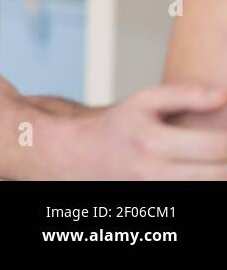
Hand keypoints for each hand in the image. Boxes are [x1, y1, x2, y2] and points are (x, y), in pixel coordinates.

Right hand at [54, 84, 226, 178]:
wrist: (84, 156)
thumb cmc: (118, 126)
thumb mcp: (142, 101)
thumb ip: (182, 94)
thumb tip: (222, 95)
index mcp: (152, 143)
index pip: (216, 147)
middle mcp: (155, 173)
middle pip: (221, 174)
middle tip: (223, 144)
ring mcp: (159, 192)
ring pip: (212, 187)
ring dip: (221, 171)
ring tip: (215, 155)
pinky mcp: (164, 202)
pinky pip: (198, 194)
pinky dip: (207, 181)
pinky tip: (204, 168)